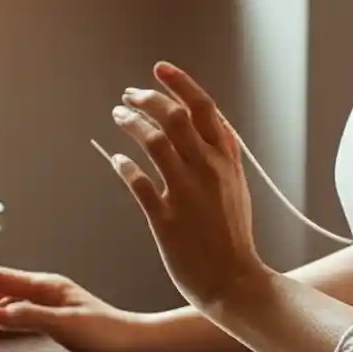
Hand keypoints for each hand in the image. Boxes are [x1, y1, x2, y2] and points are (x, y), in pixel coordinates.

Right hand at [0, 266, 150, 351]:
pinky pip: (16, 313)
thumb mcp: (64, 325)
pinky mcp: (52, 314)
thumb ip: (28, 317)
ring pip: (5, 303)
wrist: (133, 342)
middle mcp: (44, 288)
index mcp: (45, 285)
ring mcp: (48, 300)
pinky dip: (0, 322)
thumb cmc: (106, 333)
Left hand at [104, 62, 267, 310]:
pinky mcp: (166, 220)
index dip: (180, 84)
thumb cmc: (232, 236)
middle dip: (148, 99)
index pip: (204, 108)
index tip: (160, 69)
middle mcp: (209, 171)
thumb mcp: (236, 186)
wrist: (235, 283)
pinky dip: (125, 166)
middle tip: (129, 95)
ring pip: (156, 142)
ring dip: (132, 124)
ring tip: (118, 116)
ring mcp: (188, 194)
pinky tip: (116, 160)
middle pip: (176, 117)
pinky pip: (140, 182)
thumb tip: (203, 123)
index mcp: (227, 161)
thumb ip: (220, 154)